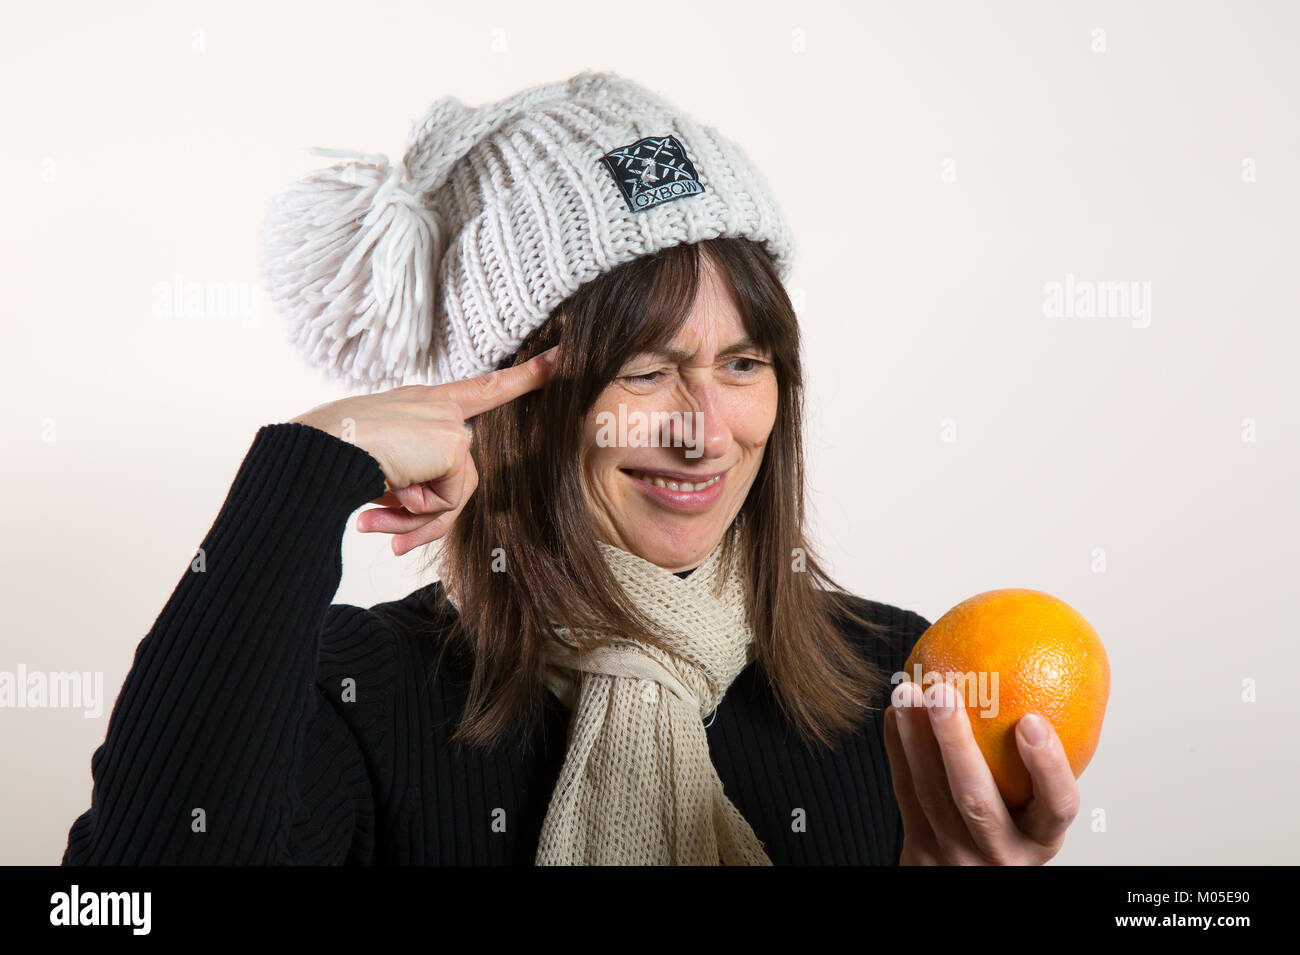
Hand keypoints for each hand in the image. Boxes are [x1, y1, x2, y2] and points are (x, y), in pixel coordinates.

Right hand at [289, 345, 558, 555]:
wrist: (314, 452)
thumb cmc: (330, 457)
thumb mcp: (380, 465)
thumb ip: (415, 479)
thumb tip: (432, 503)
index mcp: (420, 404)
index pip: (482, 388)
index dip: (524, 375)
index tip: (562, 356)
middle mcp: (437, 406)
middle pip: (462, 475)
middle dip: (426, 515)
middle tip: (388, 532)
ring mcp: (447, 422)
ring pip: (457, 492)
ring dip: (417, 517)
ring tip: (378, 513)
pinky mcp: (451, 442)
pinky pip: (451, 498)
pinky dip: (418, 511)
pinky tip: (388, 495)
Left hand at [883, 680, 1079, 864]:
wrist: (964, 876)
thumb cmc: (1011, 822)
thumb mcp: (1035, 807)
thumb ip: (1036, 761)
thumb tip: (1041, 671)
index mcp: (1042, 839)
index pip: (1057, 806)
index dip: (1047, 766)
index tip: (1032, 720)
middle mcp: (1003, 855)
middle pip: (977, 801)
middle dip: (955, 744)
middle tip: (942, 691)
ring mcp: (958, 857)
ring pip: (931, 795)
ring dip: (914, 738)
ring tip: (907, 691)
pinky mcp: (920, 854)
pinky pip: (905, 795)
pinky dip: (898, 750)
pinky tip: (894, 714)